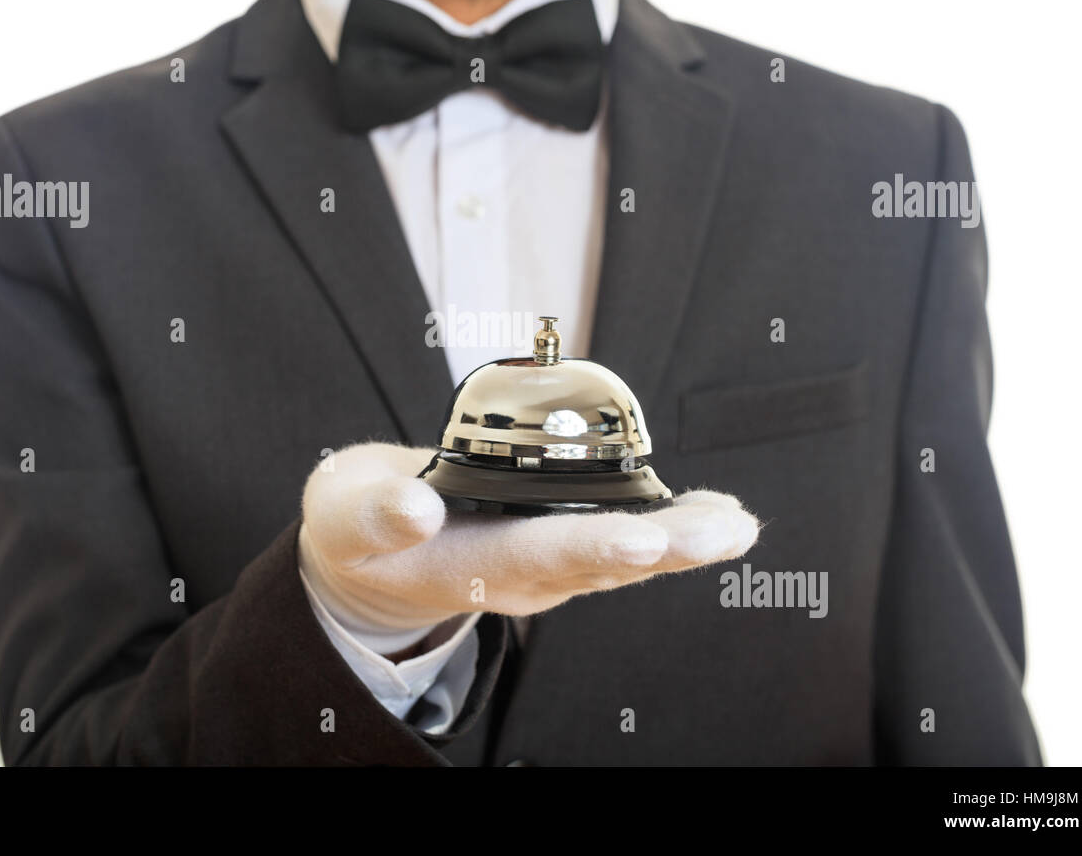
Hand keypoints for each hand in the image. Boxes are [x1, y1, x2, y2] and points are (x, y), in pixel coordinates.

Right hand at [298, 442, 759, 638]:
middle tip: (726, 531)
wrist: (375, 561)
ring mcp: (545, 565)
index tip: (644, 540)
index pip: (539, 554)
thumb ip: (375, 514)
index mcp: (470, 565)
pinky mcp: (557, 547)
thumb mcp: (345, 518)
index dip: (593, 547)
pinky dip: (670, 526)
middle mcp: (521, 573)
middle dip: (669, 547)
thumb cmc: (360, 531)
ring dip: (683, 540)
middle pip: (603, 563)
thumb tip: (417, 507)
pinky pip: (622, 540)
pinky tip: (715, 511)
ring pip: (623, 558)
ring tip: (735, 523)